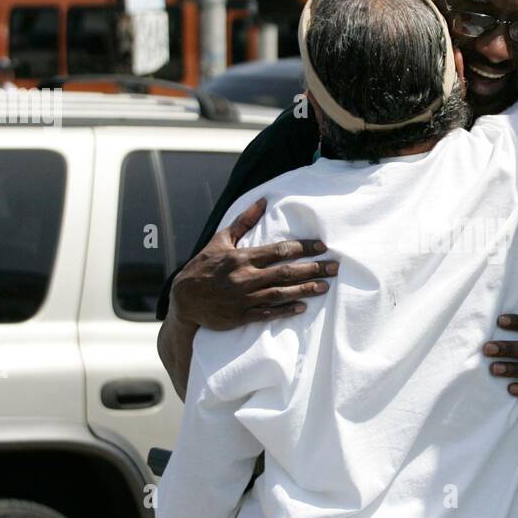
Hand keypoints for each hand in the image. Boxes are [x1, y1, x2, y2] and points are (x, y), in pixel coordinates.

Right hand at [171, 198, 338, 329]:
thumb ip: (243, 221)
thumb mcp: (220, 240)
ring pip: (280, 293)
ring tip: (324, 287)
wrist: (183, 299)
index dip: (304, 248)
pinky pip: (267, 313)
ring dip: (304, 289)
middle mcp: (245, 277)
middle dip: (313, 269)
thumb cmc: (203, 267)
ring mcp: (244, 298)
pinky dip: (285, 310)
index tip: (322, 247)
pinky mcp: (241, 315)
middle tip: (335, 268)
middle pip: (286, 272)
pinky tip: (302, 307)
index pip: (279, 250)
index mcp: (242, 257)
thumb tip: (262, 201)